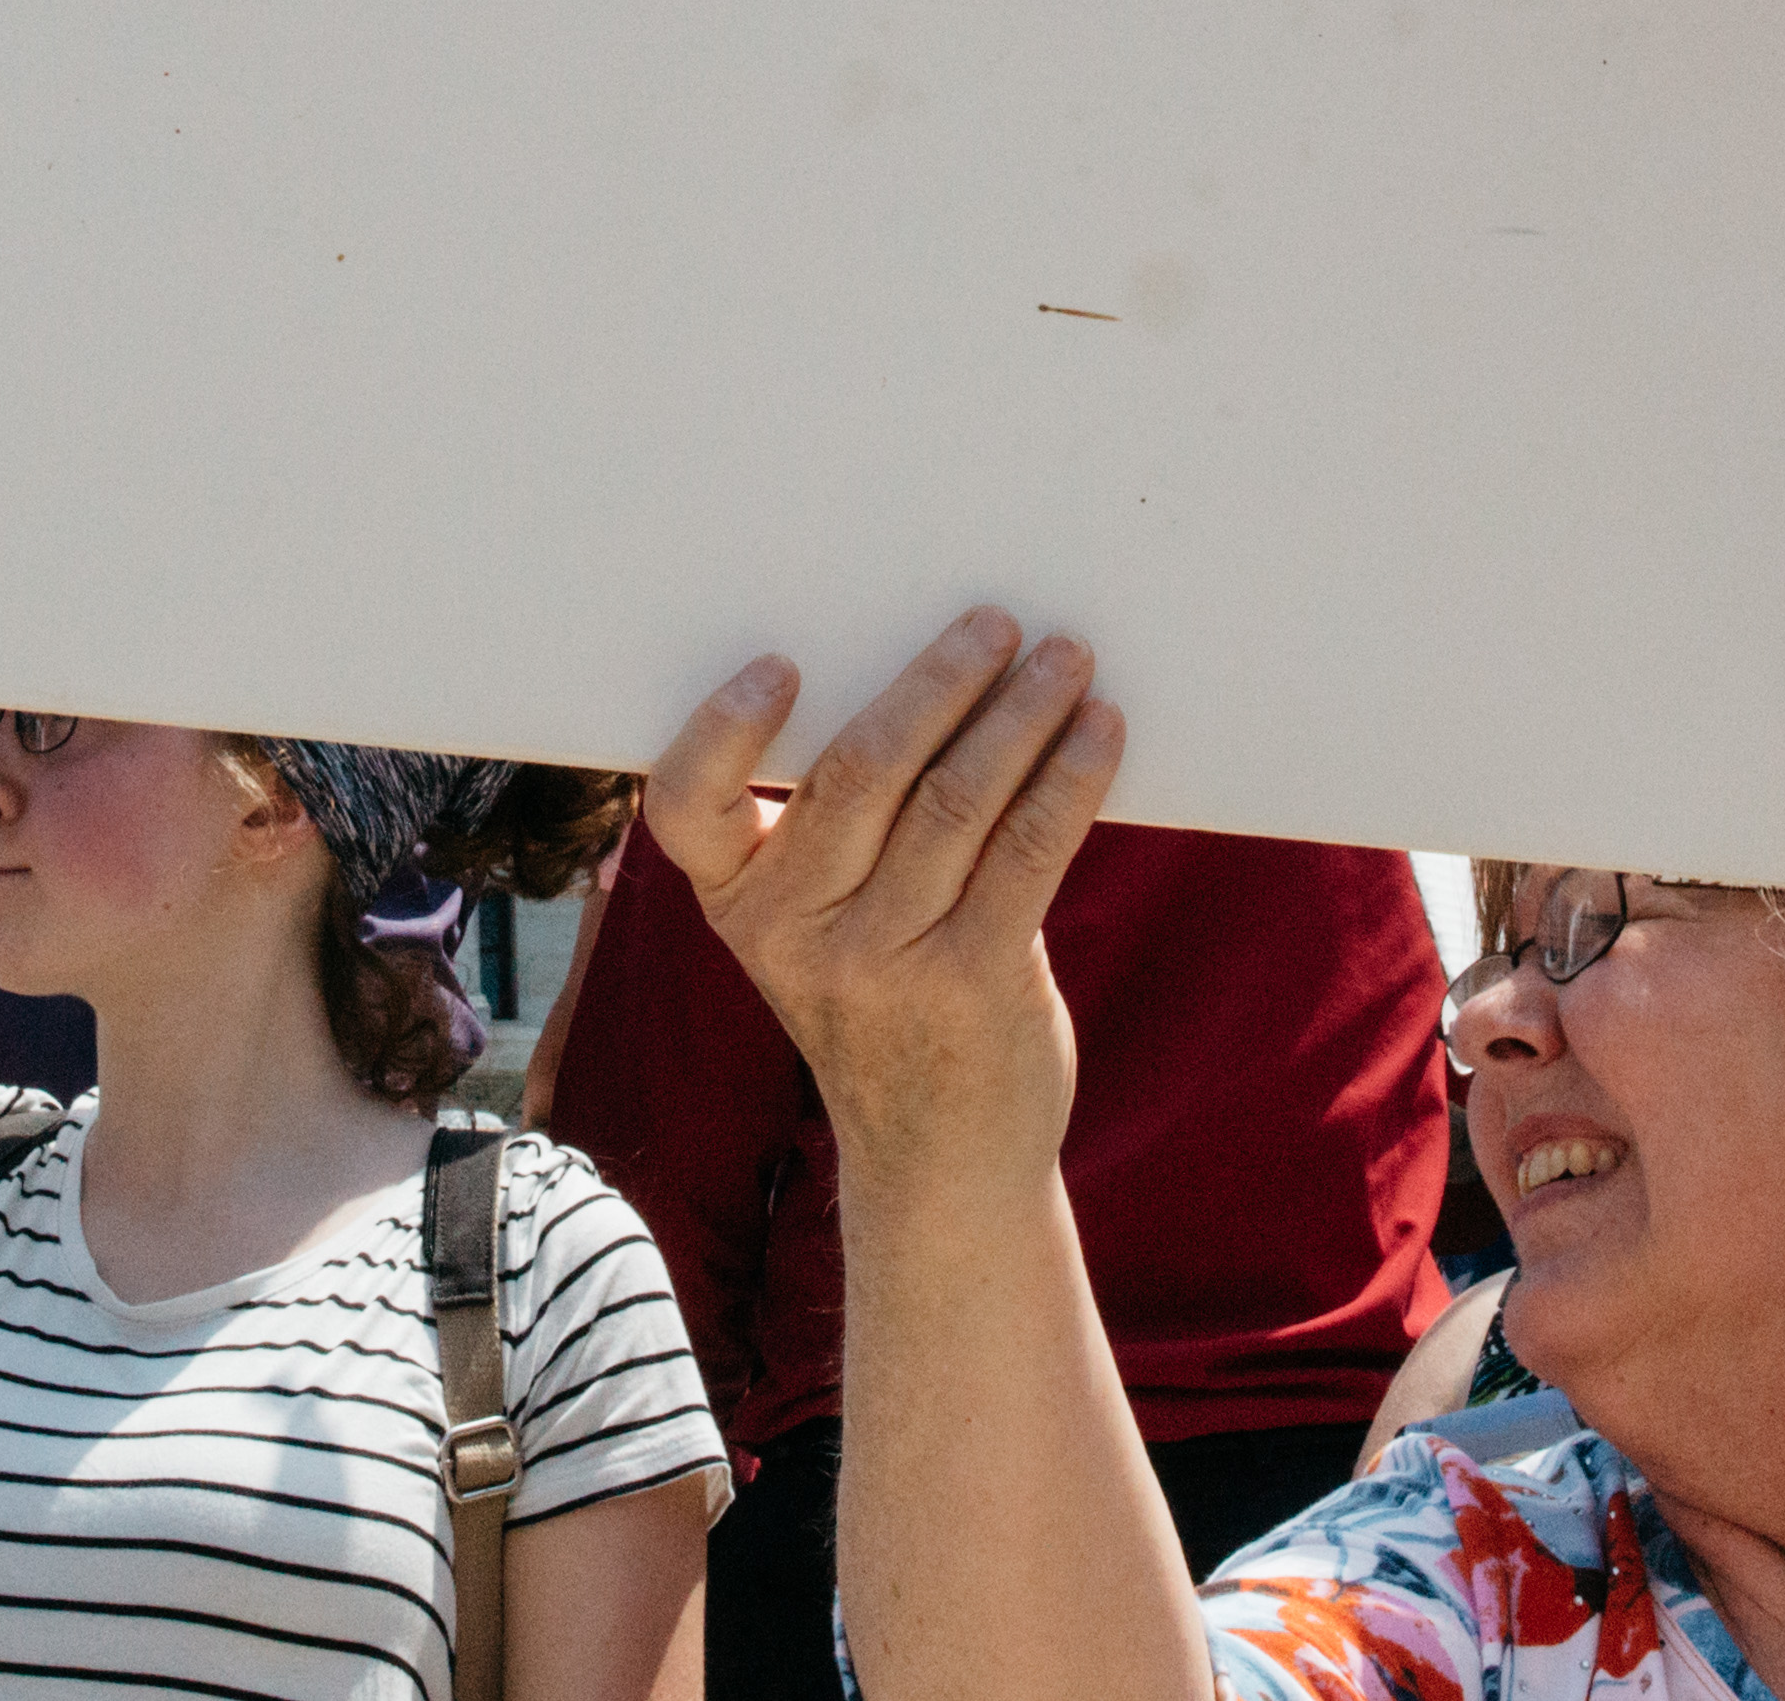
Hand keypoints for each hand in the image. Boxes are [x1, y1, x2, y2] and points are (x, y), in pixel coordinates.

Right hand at [644, 611, 1123, 1202]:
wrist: (938, 1161)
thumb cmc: (884, 1006)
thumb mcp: (819, 932)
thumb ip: (844, 833)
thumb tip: (938, 682)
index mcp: (739, 904)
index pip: (686, 808)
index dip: (722, 730)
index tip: (781, 666)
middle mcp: (795, 931)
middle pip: (860, 770)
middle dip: (939, 681)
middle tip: (995, 623)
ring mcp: (884, 961)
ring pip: (958, 798)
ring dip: (1022, 713)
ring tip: (1066, 661)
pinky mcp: (974, 980)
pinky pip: (1027, 849)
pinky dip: (1069, 778)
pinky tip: (1099, 733)